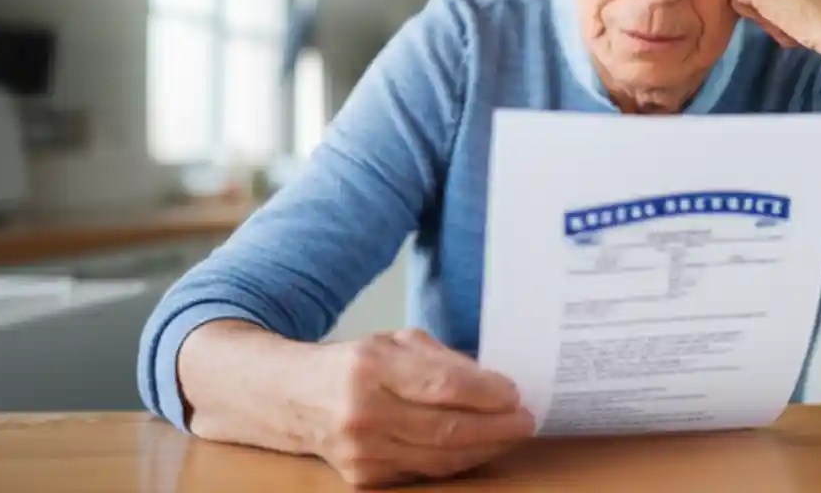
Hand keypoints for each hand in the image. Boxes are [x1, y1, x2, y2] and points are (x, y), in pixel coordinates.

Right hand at [305, 328, 534, 487]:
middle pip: (446, 427)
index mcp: (371, 367)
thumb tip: (494, 384)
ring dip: (485, 448)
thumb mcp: (396, 343)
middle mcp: (363, 411)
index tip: (514, 393)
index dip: (486, 392)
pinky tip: (480, 448)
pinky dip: (459, 461)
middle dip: (496, 426)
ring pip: (440, 457)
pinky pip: (425, 472)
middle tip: (526, 420)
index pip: (442, 385)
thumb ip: (443, 360)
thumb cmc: (355, 365)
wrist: (294, 398)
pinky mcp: (364, 477)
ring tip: (512, 434)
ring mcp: (362, 451)